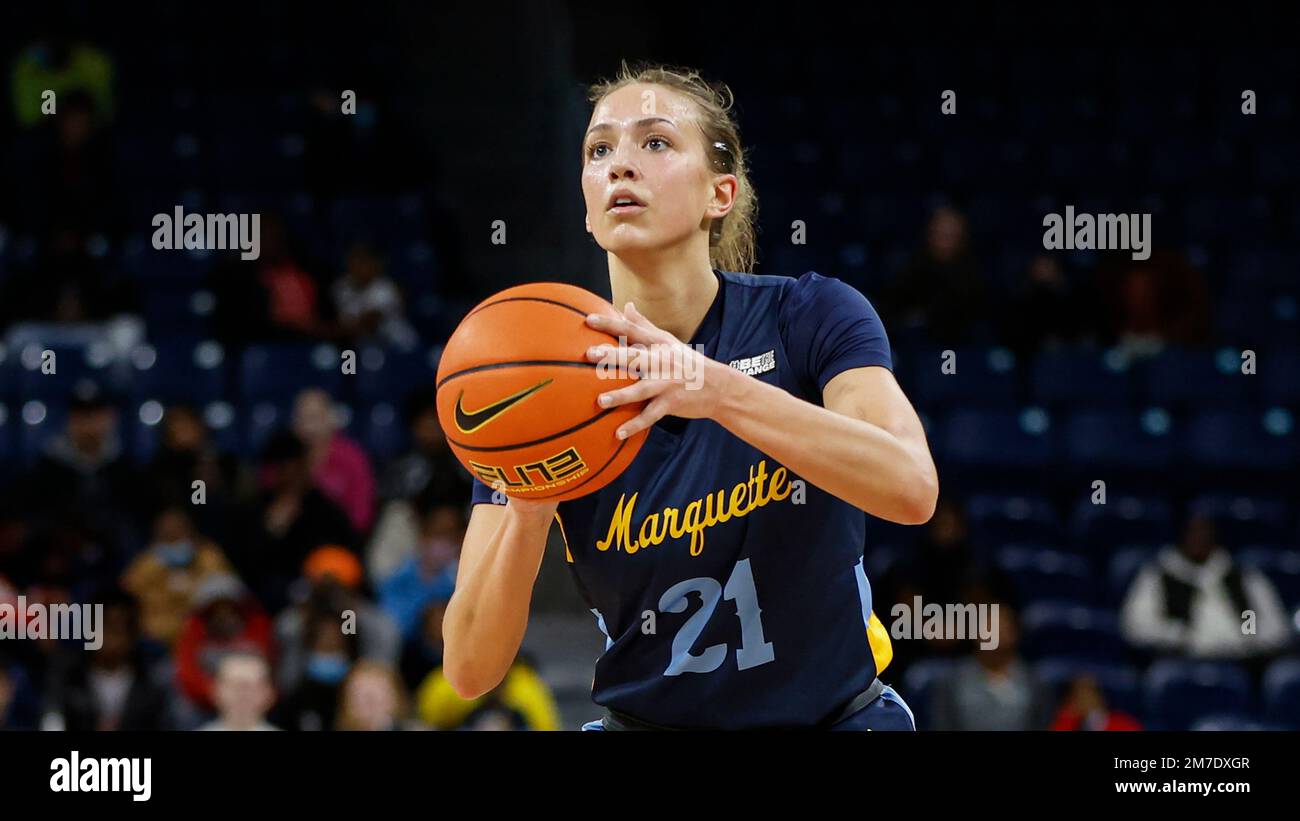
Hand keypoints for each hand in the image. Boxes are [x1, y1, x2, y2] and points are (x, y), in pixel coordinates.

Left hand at [584, 302, 733, 439]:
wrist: (719, 387)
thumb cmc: (687, 362)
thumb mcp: (668, 341)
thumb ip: (644, 325)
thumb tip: (626, 306)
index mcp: (658, 344)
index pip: (632, 330)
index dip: (610, 324)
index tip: (589, 319)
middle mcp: (662, 361)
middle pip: (634, 357)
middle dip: (612, 356)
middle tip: (590, 354)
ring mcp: (667, 383)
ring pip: (641, 389)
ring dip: (620, 396)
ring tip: (600, 401)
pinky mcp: (672, 403)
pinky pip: (650, 416)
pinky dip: (634, 425)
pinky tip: (617, 433)